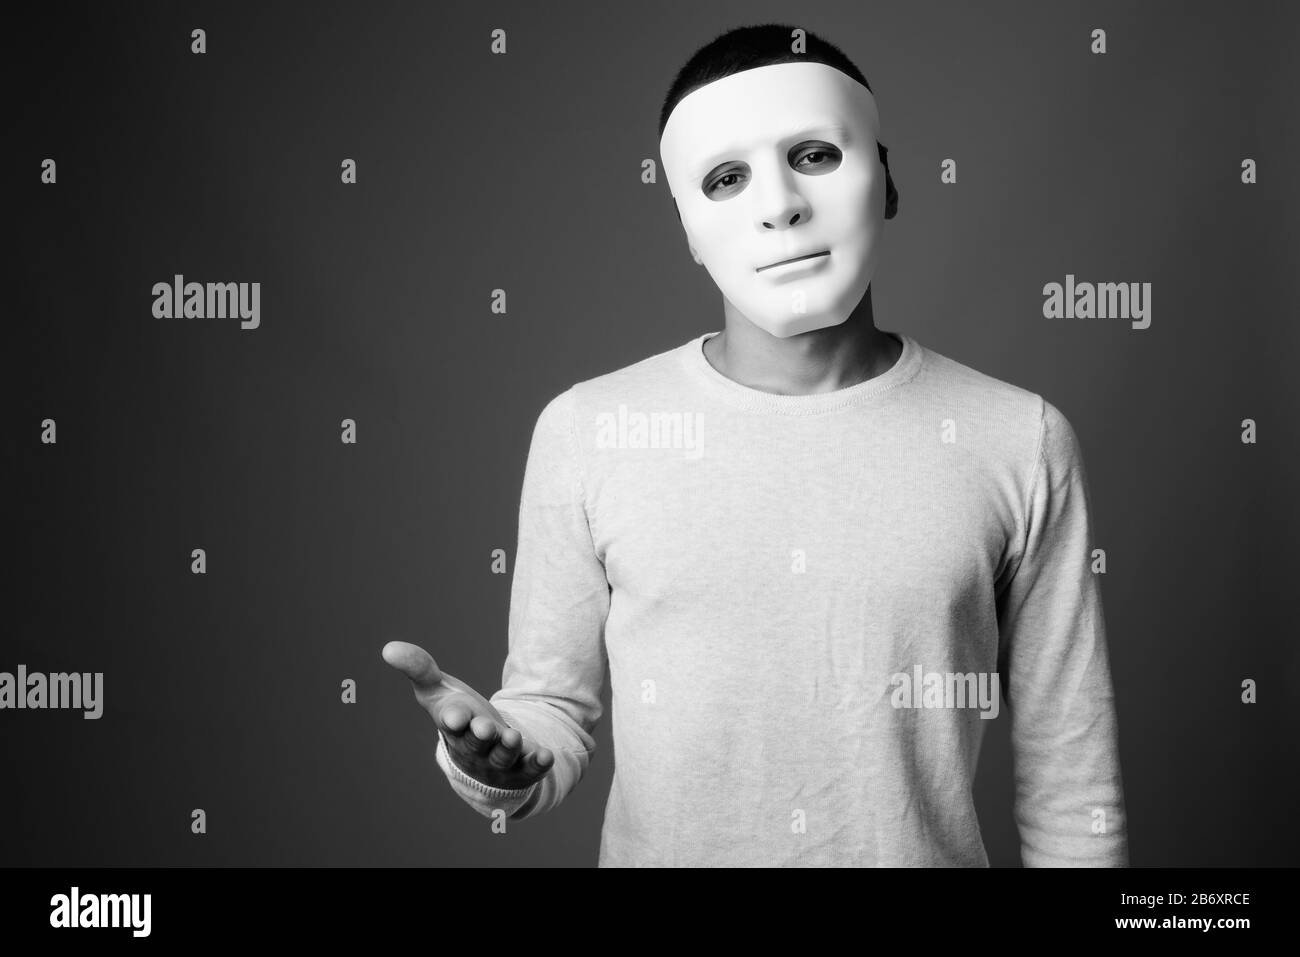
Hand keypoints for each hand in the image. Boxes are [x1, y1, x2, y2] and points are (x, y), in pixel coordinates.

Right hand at [381, 640, 554, 791]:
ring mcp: (498, 760)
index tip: (455, 715)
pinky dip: (537, 764)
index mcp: (454, 727)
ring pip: (502, 757)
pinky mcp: (522, 768)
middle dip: (480, 736)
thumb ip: (419, 668)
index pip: (451, 724)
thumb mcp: (439, 690)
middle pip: (477, 743)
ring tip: (512, 737)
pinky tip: (546, 755)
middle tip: (485, 728)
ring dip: (507, 749)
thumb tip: (388, 648)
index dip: (454, 719)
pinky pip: (530, 768)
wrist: (484, 750)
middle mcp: (475, 747)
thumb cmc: (458, 715)